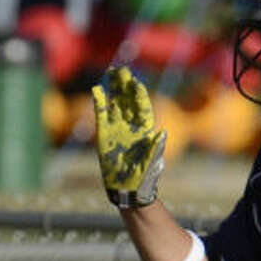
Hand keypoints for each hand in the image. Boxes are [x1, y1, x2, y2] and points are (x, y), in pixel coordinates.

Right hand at [92, 66, 166, 207]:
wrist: (128, 190)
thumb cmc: (144, 178)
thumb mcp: (152, 163)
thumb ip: (156, 148)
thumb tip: (163, 133)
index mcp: (145, 131)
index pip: (143, 108)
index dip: (139, 96)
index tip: (136, 84)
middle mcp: (132, 127)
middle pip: (129, 101)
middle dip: (126, 86)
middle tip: (122, 70)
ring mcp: (118, 129)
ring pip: (116, 104)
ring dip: (114, 89)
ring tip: (112, 73)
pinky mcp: (104, 136)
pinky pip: (101, 116)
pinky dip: (99, 103)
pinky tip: (97, 89)